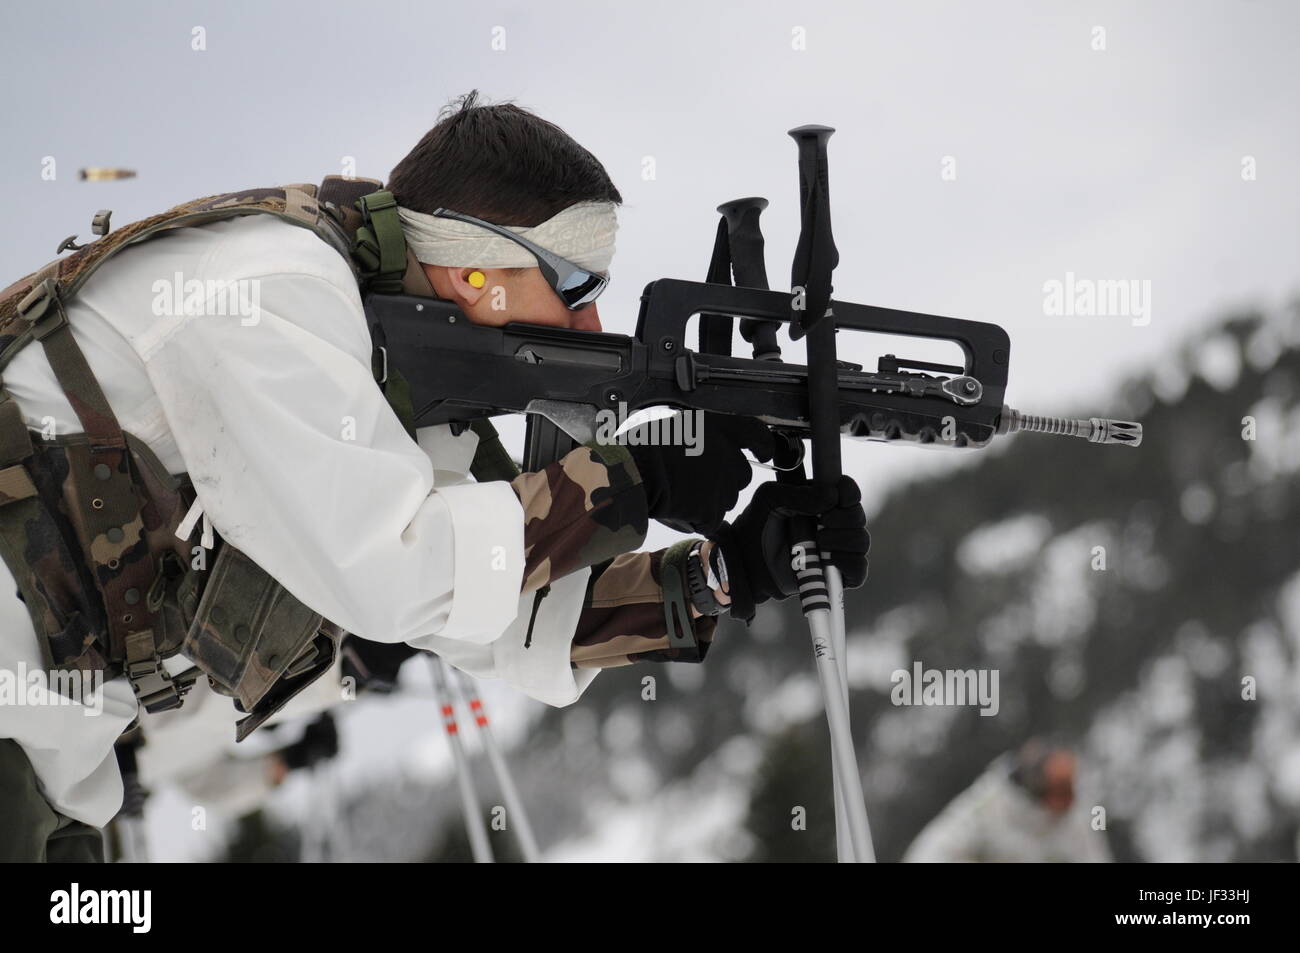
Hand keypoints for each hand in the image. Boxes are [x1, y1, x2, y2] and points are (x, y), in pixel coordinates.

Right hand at [625, 413, 773, 535]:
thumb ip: (704, 435)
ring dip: (712, 498)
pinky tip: (680, 508)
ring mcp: (723, 486)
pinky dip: (699, 518)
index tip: (763, 452)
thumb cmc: (647, 447)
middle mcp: (727, 457)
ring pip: (727, 498)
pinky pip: (712, 519)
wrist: (636, 473)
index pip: (756, 433)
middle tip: (700, 479)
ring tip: (684, 492)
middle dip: (727, 479)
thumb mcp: (679, 425)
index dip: (763, 445)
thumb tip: (707, 445)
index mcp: (719, 430)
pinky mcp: (713, 511)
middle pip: (742, 474)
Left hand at [712, 475, 869, 621]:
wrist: (743, 561)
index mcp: (820, 502)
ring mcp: (834, 550)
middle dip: (844, 517)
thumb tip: (831, 496)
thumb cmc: (754, 525)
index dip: (848, 491)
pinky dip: (851, 564)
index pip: (848, 492)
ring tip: (819, 540)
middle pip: (858, 517)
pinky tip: (829, 559)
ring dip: (845, 538)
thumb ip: (798, 494)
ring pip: (861, 542)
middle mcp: (831, 525)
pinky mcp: (833, 575)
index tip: (836, 495)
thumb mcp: (771, 498)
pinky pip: (859, 571)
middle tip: (822, 520)